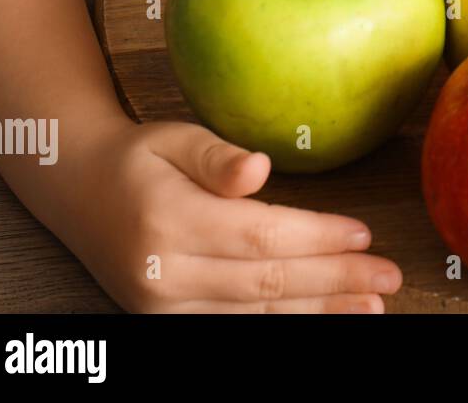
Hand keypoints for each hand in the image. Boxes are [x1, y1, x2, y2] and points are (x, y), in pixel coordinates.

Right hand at [60, 121, 401, 311]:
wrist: (78, 193)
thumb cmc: (140, 160)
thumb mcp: (175, 139)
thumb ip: (216, 157)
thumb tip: (258, 168)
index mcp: (168, 220)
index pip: (260, 236)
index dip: (318, 237)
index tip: (365, 234)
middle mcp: (163, 273)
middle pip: (266, 282)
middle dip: (335, 279)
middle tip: (388, 275)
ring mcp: (163, 306)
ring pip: (256, 314)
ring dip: (320, 312)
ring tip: (372, 305)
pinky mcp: (166, 323)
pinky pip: (236, 328)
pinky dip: (286, 324)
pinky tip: (325, 318)